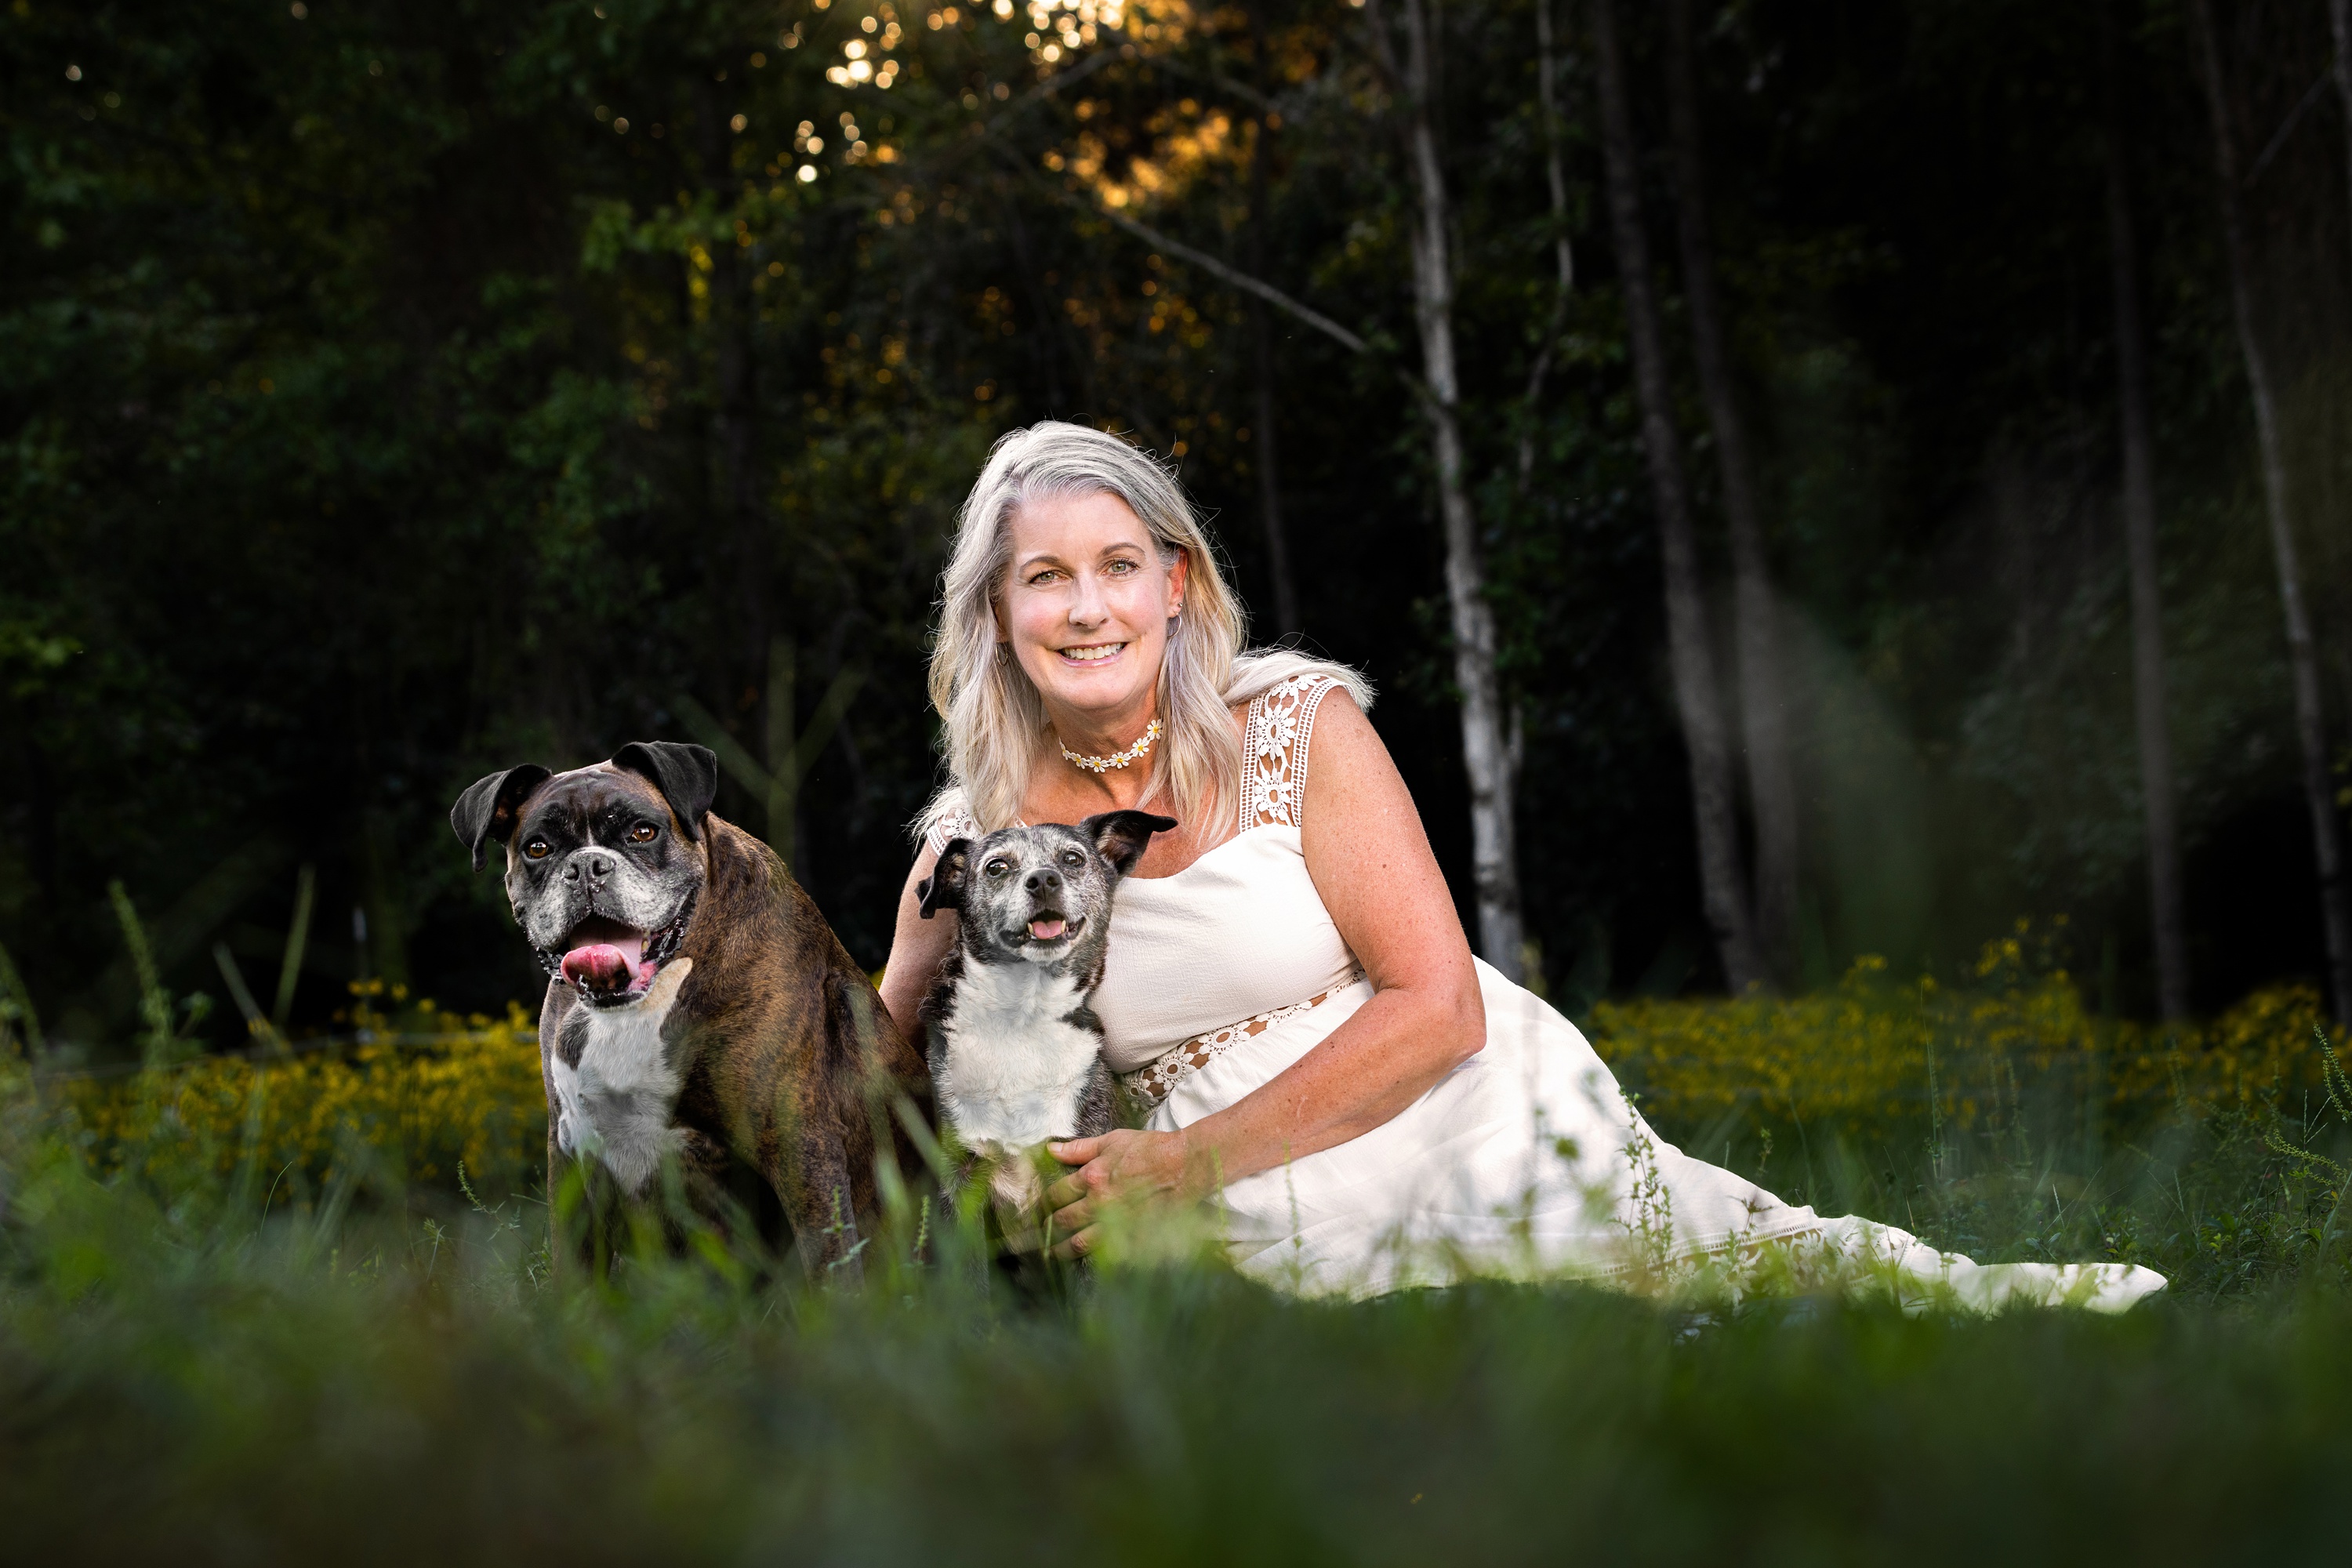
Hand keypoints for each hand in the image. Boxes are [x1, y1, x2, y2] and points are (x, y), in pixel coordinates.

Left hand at [1043, 1128, 1202, 1256]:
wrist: (1186, 1165)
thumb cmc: (1152, 1149)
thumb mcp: (1113, 1141)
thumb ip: (1079, 1148)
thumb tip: (1051, 1150)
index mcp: (1092, 1178)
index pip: (1056, 1195)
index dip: (1043, 1204)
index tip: (1039, 1209)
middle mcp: (1100, 1203)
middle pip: (1062, 1221)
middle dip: (1047, 1229)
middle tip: (1038, 1234)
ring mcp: (1117, 1223)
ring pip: (1080, 1243)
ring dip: (1062, 1251)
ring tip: (1053, 1254)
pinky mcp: (1134, 1237)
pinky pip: (1108, 1254)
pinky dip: (1095, 1259)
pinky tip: (1088, 1261)